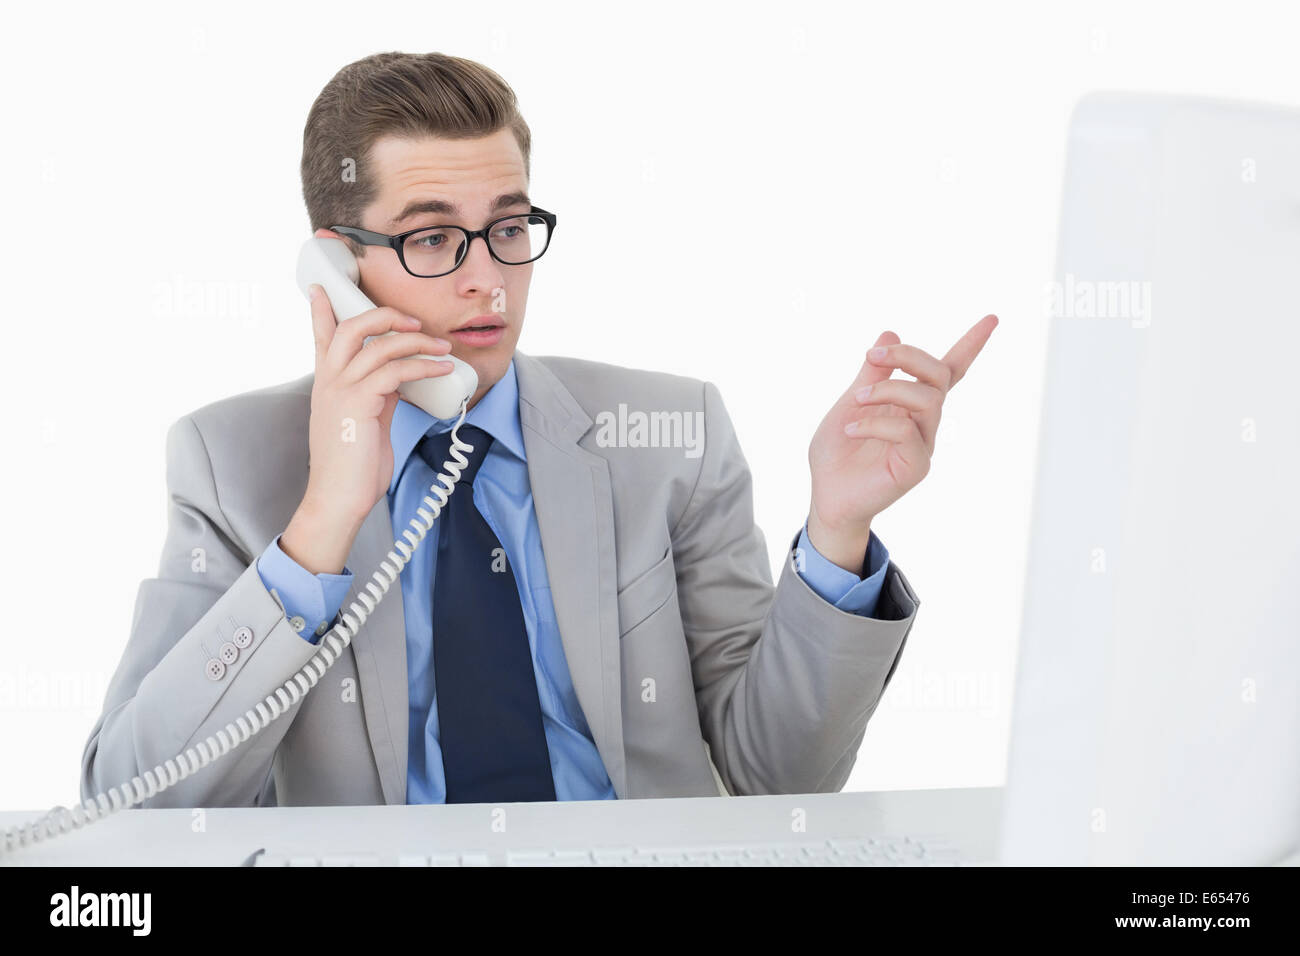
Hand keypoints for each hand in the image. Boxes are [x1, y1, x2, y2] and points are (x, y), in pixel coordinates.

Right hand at [281, 285, 455, 572]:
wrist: (338, 498)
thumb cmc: (354, 466)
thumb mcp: (365, 421)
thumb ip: (376, 395)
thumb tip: (399, 378)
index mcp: (327, 384)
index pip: (321, 336)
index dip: (321, 310)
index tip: (321, 289)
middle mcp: (329, 381)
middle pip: (352, 327)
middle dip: (385, 315)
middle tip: (413, 320)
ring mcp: (341, 390)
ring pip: (379, 345)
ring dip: (417, 341)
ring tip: (443, 347)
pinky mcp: (359, 403)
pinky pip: (395, 370)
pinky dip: (423, 365)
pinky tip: (442, 368)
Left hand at [805, 314, 997, 573]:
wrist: (826, 495)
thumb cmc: (837, 453)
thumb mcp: (850, 403)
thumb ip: (871, 374)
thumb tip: (890, 333)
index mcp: (910, 404)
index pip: (948, 372)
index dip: (970, 345)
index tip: (992, 319)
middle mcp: (924, 422)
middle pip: (939, 375)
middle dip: (909, 356)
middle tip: (873, 355)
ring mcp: (923, 444)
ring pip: (926, 399)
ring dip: (887, 389)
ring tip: (857, 400)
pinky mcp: (915, 466)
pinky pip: (906, 430)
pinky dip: (875, 421)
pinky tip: (851, 428)